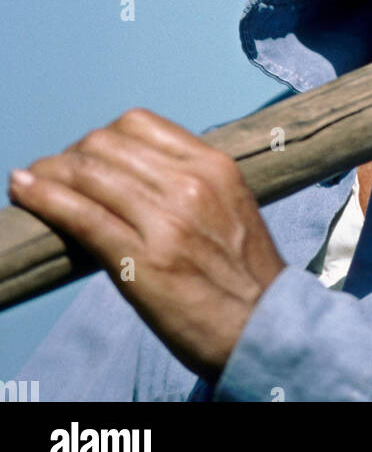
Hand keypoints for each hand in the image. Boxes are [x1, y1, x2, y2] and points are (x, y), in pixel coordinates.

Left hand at [7, 108, 286, 382]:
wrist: (266, 327)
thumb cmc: (246, 274)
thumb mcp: (231, 204)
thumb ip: (190, 180)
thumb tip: (134, 174)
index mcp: (214, 165)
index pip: (139, 124)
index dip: (102, 138)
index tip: (88, 157)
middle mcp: (191, 184)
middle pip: (107, 144)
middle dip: (72, 155)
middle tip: (56, 175)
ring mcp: (167, 222)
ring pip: (89, 174)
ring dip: (50, 173)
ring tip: (31, 182)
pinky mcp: (143, 262)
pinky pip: (83, 217)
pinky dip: (46, 199)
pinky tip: (25, 191)